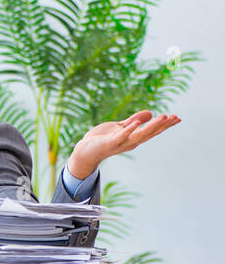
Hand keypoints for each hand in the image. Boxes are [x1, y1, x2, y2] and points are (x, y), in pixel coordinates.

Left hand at [66, 110, 180, 179]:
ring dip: (151, 126)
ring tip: (162, 117)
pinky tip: (136, 122)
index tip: (177, 118)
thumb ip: (134, 121)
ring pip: (139, 135)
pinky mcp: (110, 142)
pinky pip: (121, 136)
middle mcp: (130, 142)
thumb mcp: (120, 127)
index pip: (153, 131)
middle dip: (163, 125)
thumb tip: (150, 113)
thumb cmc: (102, 139)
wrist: (85, 150)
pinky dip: (129, 130)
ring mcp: (121, 143)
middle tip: (175, 117)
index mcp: (134, 138)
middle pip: (150, 133)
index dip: (165, 125)